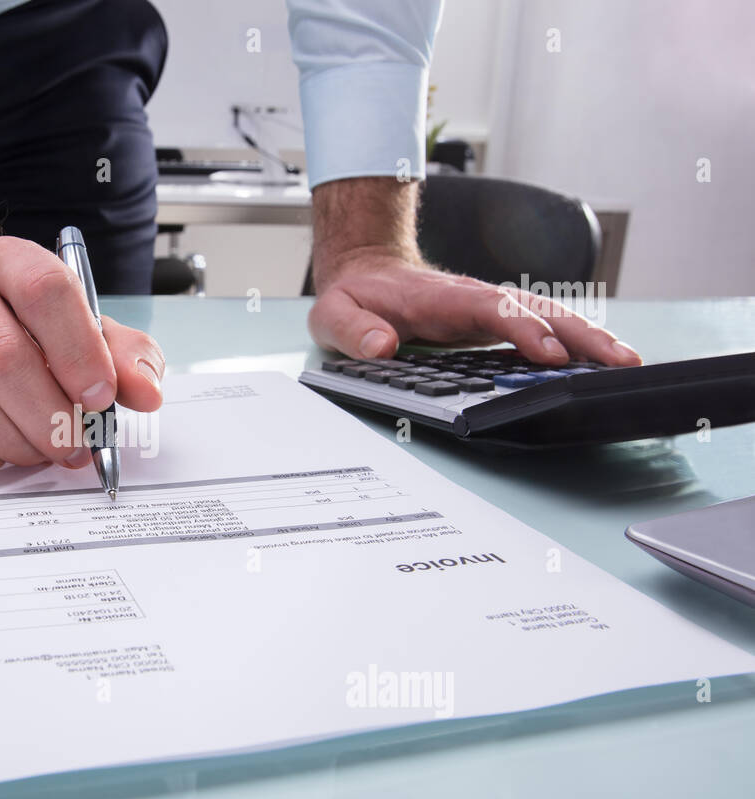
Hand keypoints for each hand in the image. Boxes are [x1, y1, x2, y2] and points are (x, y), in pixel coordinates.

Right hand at [0, 236, 164, 469]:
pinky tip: (2, 452)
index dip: (79, 351)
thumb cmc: (31, 331)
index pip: (44, 291)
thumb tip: (146, 393)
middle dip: (50, 415)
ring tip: (45, 452)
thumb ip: (126, 357)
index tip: (102, 399)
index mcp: (6, 261)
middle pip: (0, 355)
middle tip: (78, 446)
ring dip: (14, 442)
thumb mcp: (87, 329)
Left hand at [309, 249, 641, 366]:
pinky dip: (575, 343)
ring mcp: (490, 309)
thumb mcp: (334, 315)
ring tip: (628, 363)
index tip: (549, 353)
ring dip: (589, 338)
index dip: (523, 330)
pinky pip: (543, 328)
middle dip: (580, 335)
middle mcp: (475, 299)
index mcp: (442, 298)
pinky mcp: (497, 322)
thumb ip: (354, 330)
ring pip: (549, 317)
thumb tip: (382, 345)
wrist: (364, 271)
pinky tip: (601, 363)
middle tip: (619, 361)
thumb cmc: (354, 297)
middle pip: (537, 310)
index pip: (492, 310)